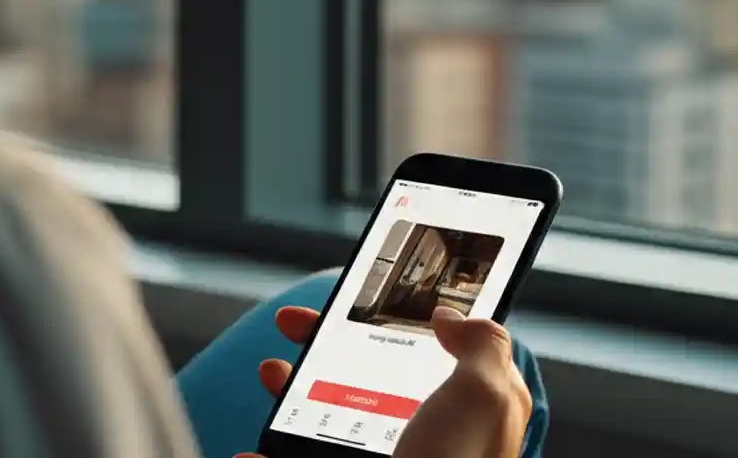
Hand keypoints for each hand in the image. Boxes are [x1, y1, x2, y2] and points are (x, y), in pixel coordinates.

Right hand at [236, 306, 530, 457]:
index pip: (434, 353)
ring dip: (290, 395)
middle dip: (324, 345)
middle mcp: (423, 440)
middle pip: (368, 378)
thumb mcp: (487, 398)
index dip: (399, 319)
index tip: (360, 295)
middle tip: (293, 321)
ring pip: (327, 422)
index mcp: (462, 413)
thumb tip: (452, 318)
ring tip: (270, 373)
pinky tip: (249, 453)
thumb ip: (482, 347)